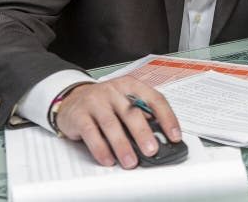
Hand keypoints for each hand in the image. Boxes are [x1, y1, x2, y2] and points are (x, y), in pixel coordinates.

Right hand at [54, 76, 180, 168]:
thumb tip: (159, 137)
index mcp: (131, 86)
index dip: (167, 118)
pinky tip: (108, 159)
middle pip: (132, 112)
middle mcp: (114, 91)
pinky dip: (100, 149)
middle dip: (143, 133)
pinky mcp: (79, 114)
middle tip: (151, 150)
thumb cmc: (105, 102)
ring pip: (112, 124)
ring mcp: (96, 101)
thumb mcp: (125, 101)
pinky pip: (91, 133)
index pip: (154, 99)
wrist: (72, 98)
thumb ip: (141, 114)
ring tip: (131, 161)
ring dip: (122, 145)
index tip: (174, 136)